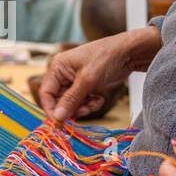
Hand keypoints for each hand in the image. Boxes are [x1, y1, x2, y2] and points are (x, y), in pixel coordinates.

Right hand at [37, 27, 160, 120]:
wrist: (129, 53)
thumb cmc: (106, 58)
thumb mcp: (87, 80)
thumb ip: (71, 100)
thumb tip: (57, 118)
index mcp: (57, 67)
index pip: (46, 93)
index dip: (51, 109)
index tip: (59, 122)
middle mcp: (63, 74)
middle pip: (59, 100)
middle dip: (71, 108)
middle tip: (84, 111)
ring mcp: (75, 80)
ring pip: (71, 103)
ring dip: (82, 107)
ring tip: (94, 103)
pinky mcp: (86, 86)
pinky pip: (82, 102)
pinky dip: (90, 104)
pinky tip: (99, 99)